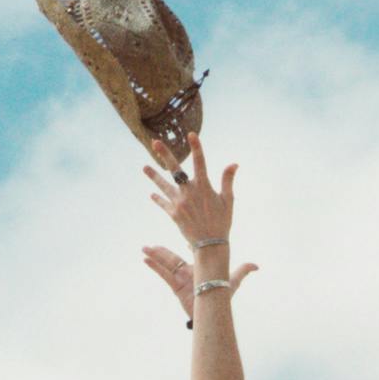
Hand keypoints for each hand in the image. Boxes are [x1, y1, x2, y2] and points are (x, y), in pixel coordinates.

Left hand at [144, 145, 244, 279]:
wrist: (210, 244)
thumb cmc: (222, 222)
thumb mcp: (228, 200)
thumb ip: (227, 180)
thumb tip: (234, 163)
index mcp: (204, 186)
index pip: (200, 161)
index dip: (196, 147)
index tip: (191, 134)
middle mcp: (189, 192)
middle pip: (175, 169)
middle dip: (165, 154)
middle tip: (154, 142)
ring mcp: (179, 202)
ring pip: (163, 185)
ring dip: (153, 176)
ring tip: (144, 168)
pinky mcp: (173, 213)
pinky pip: (163, 203)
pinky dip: (158, 198)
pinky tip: (152, 194)